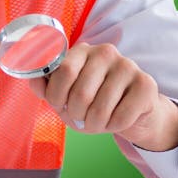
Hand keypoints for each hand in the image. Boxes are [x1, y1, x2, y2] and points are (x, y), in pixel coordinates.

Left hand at [28, 42, 177, 150]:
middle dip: (76, 115)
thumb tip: (31, 77)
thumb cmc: (91, 101)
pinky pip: (121, 117)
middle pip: (80, 93)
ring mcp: (128, 66)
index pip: (63, 72)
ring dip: (95, 125)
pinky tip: (116, 120)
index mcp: (82, 50)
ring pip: (100, 108)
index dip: (56, 97)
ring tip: (97, 122)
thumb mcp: (65, 94)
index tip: (59, 106)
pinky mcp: (146, 84)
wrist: (130, 111)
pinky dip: (114, 127)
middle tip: (80, 119)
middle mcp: (106, 52)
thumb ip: (45, 85)